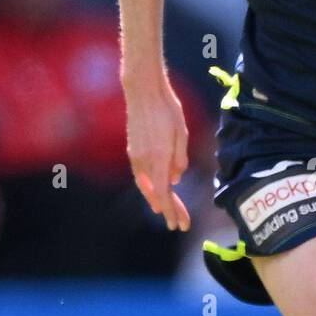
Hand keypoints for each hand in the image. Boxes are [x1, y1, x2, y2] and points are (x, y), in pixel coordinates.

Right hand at [123, 73, 190, 230]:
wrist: (143, 91)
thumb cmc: (167, 109)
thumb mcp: (182, 133)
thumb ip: (180, 159)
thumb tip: (175, 179)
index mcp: (159, 158)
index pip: (165, 194)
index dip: (172, 211)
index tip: (180, 225)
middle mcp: (144, 161)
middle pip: (156, 194)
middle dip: (168, 211)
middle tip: (178, 225)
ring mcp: (136, 156)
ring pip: (147, 186)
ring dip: (158, 200)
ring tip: (167, 212)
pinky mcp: (133, 150)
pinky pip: (142, 176)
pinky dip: (151, 187)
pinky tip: (157, 190)